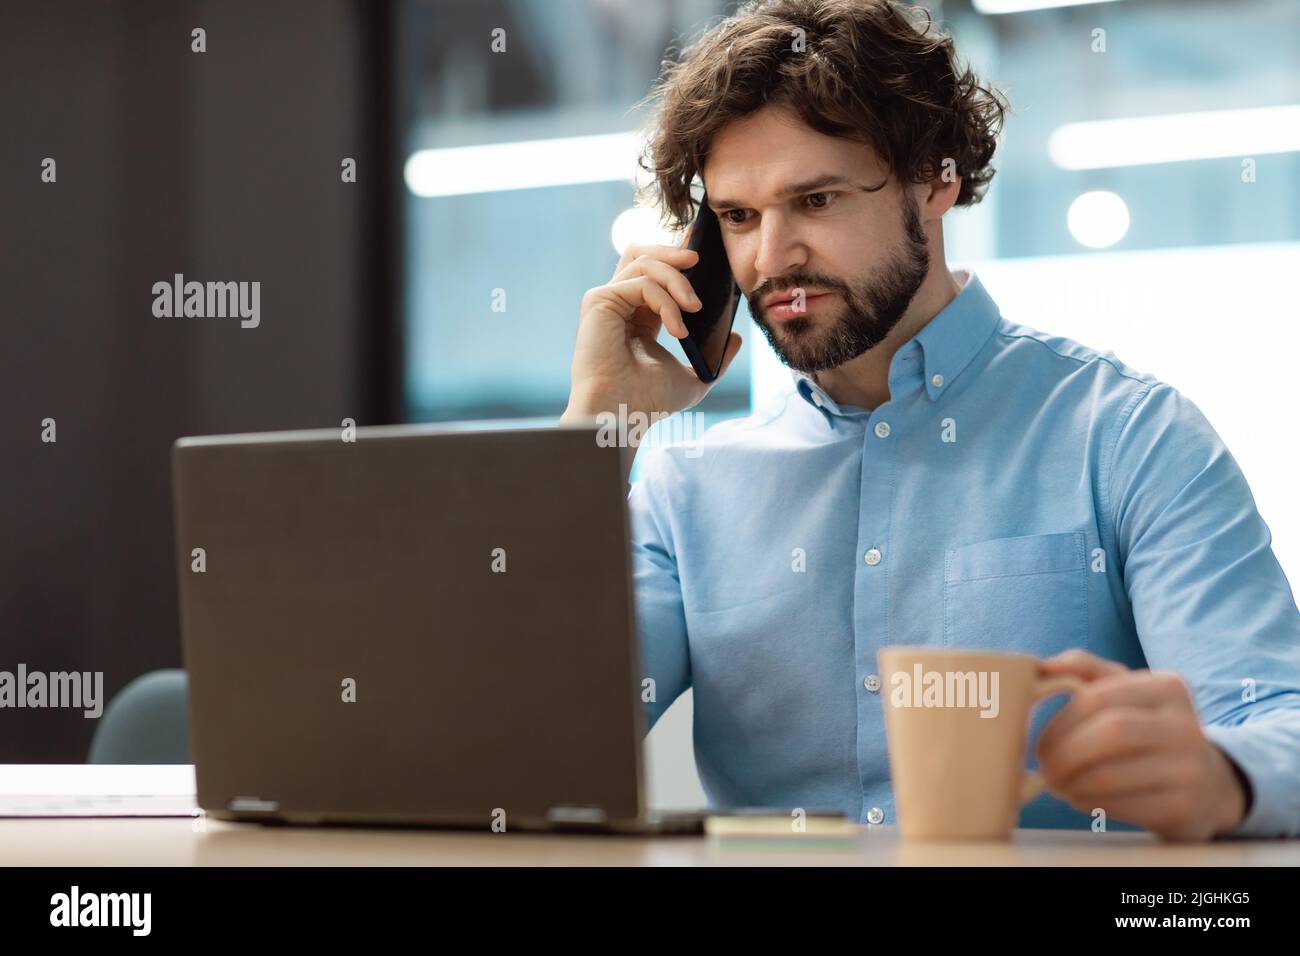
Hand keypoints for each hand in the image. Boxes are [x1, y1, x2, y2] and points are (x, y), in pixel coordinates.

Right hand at [561, 240, 741, 432]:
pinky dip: (666, 302)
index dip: (678, 259)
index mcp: (637, 316)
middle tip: (700, 260)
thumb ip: (716, 358)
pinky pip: (642, 284)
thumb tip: (736, 339)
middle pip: (643, 253)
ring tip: (696, 308)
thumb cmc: (649, 402)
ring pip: (645, 263)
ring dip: (678, 281)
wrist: (623, 415)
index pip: (656, 273)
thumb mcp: (694, 378)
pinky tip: (678, 329)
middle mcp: (619, 304)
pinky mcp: (599, 301)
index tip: (705, 256)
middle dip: (673, 252)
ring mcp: (607, 300)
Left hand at [1034, 648, 1248, 840]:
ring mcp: (1189, 768)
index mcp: (1167, 687)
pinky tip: (1081, 799)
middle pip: (1108, 734)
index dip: (1058, 723)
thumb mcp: (1129, 693)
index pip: (1096, 698)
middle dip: (1064, 755)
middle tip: (1044, 769)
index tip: (1040, 743)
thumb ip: (1086, 670)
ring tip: (1059, 785)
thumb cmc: (1150, 732)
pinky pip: (1122, 806)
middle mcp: (1185, 724)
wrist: (1211, 786)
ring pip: (1111, 774)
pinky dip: (1091, 803)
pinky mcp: (1185, 807)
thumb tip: (1042, 666)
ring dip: (1072, 783)